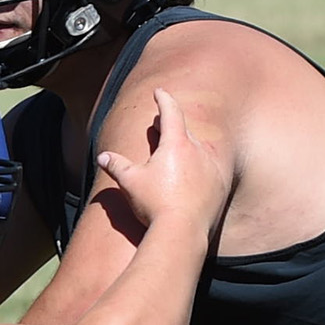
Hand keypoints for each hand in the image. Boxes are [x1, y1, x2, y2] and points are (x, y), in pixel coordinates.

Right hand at [96, 89, 225, 234]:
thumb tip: (102, 157)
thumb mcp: (130, 182)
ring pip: (200, 149)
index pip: (170, 112)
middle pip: (185, 130)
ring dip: (189, 148)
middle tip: (159, 127)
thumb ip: (116, 165)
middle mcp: (198, 150)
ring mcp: (212, 167)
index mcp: (176, 143)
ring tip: (179, 155)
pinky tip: (197, 175)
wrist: (182, 232)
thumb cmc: (155, 204)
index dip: (163, 99)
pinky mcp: (221, 184)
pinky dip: (203, 168)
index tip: (159, 92)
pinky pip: (212, 169)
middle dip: (172, 127)